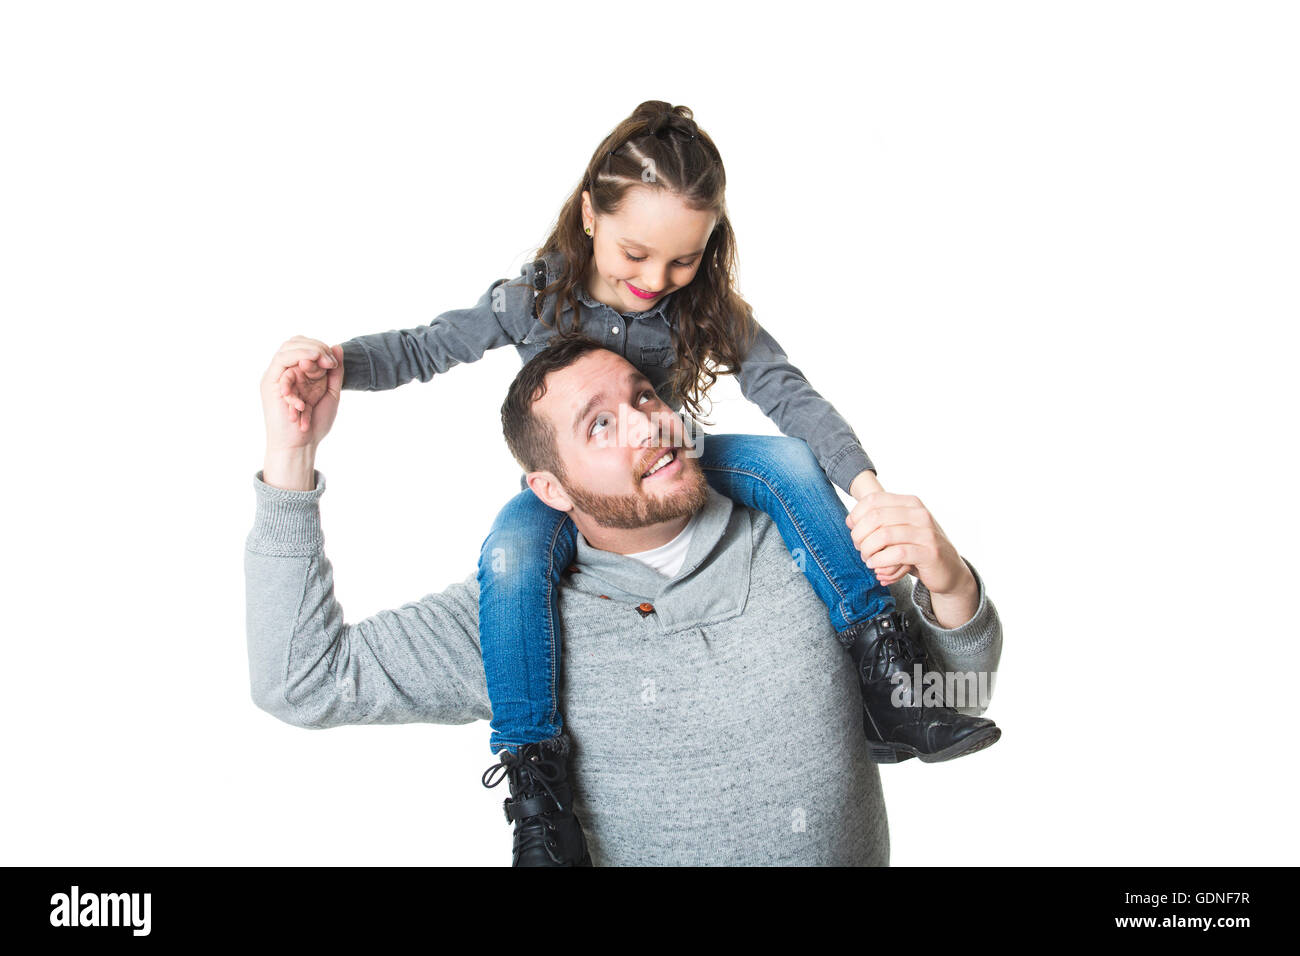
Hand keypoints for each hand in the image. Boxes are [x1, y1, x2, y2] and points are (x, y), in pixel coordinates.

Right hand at [262, 337, 343, 452]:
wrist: (301, 444)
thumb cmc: (314, 423)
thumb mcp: (330, 392)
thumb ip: (334, 372)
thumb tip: (338, 346)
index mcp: (301, 374)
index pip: (308, 347)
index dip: (321, 348)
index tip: (334, 363)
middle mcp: (288, 373)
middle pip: (296, 343)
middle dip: (315, 348)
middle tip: (329, 362)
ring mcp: (278, 376)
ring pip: (287, 349)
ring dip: (307, 351)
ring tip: (322, 361)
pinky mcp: (271, 382)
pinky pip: (280, 361)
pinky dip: (295, 359)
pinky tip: (309, 365)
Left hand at [845, 492, 973, 600]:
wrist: (949, 570)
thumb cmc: (918, 549)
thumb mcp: (901, 529)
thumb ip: (880, 520)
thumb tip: (850, 520)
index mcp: (910, 503)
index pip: (873, 500)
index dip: (856, 515)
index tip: (853, 530)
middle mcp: (920, 514)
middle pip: (875, 517)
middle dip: (860, 535)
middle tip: (859, 548)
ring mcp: (926, 533)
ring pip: (884, 535)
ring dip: (868, 550)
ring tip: (867, 559)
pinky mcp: (929, 553)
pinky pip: (897, 554)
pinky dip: (880, 560)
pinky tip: (876, 566)